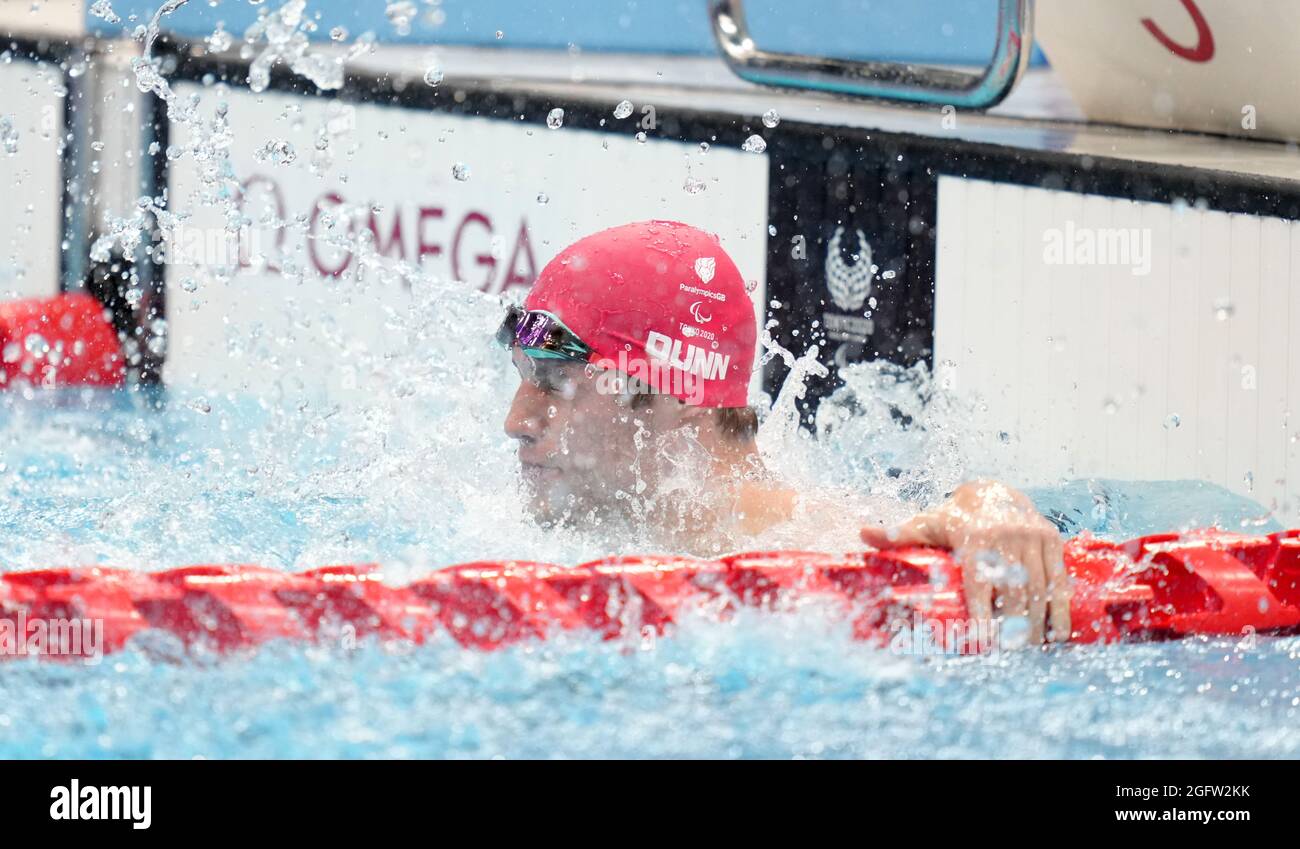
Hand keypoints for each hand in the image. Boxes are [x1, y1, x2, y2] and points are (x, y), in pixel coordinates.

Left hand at [860, 480, 1070, 644]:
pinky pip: (1059, 580)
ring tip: (1029, 649)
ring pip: (1039, 587)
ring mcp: (1032, 537)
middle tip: (1008, 652)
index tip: (981, 640)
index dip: (982, 613)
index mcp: (973, 536)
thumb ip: (899, 534)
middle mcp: (1005, 535)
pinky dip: (1059, 609)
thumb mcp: (927, 523)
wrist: (994, 493)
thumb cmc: (954, 519)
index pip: (979, 582)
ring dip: (1037, 623)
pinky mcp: (1051, 540)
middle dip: (1012, 624)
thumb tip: (864, 534)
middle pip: (1012, 589)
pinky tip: (1056, 635)